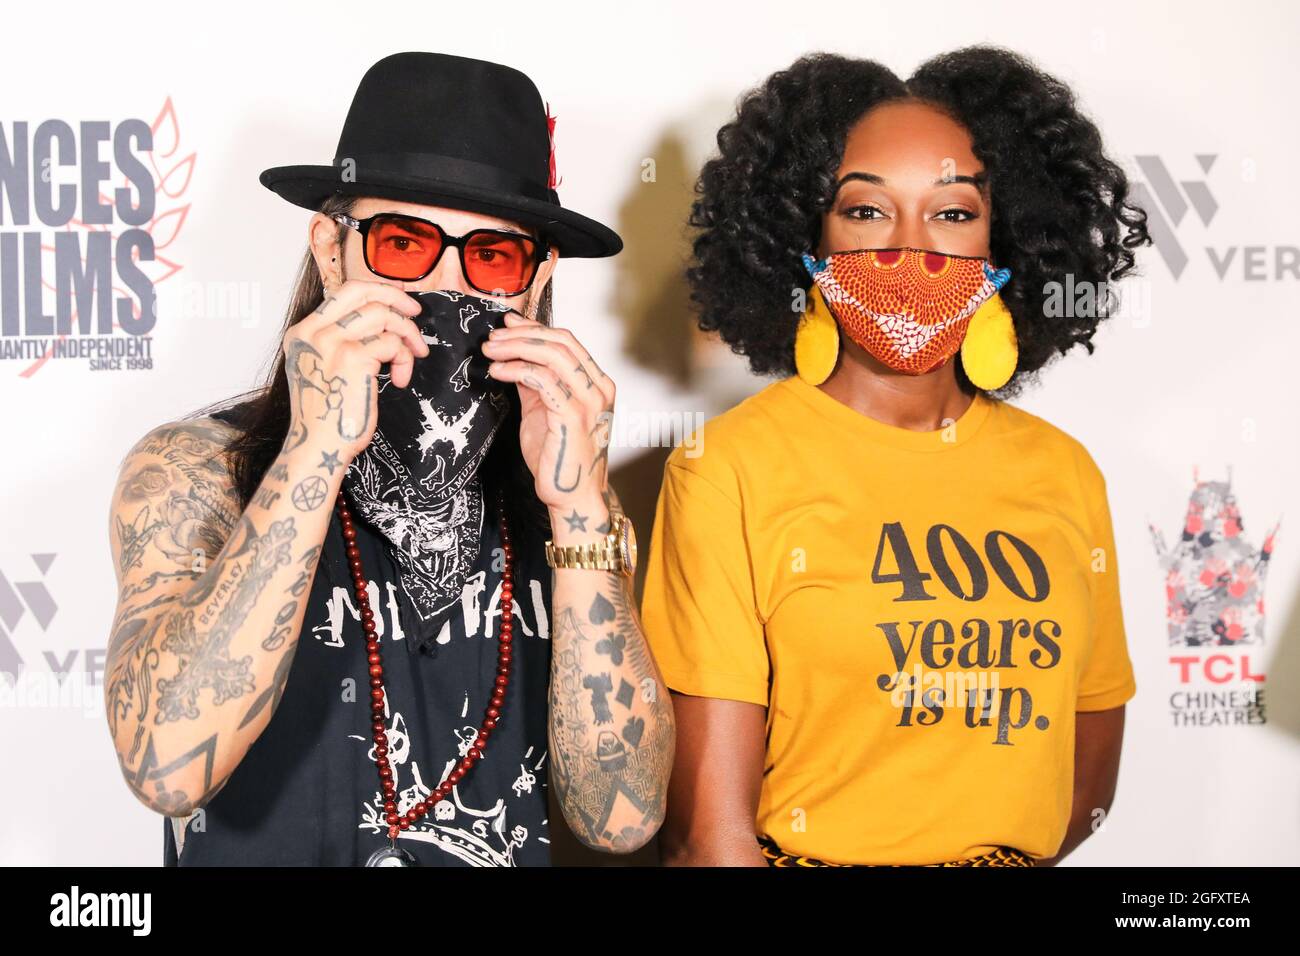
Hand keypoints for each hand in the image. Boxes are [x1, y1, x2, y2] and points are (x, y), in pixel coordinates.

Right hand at [280, 279, 427, 461]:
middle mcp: (313, 332)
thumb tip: (379, 314)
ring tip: (412, 356)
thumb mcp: (323, 368)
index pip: (343, 293)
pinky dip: (404, 360)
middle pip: (361, 291)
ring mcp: (331, 342)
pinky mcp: (353, 358)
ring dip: (406, 335)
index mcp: (303, 332)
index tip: (399, 299)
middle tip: (415, 314)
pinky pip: (392, 343)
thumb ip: (341, 341)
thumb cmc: (328, 415)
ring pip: (382, 315)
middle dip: (395, 298)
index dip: (377, 290)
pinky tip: (399, 379)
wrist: (318, 446)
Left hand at [481, 309, 614, 534]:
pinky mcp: (573, 416)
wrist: (572, 496)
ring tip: (491, 352)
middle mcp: (598, 389)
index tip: (507, 325)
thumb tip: (516, 356)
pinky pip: (543, 379)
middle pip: (561, 342)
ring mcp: (589, 402)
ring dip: (515, 348)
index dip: (535, 328)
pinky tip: (498, 372)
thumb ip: (536, 383)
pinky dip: (517, 369)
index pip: (568, 341)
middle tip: (493, 338)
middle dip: (522, 334)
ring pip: (552, 355)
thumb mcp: (545, 410)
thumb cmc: (560, 458)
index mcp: (597, 384)